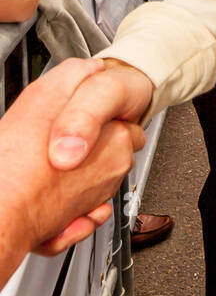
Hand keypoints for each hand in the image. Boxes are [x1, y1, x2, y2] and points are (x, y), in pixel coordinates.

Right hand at [0, 59, 145, 287]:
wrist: (0, 215)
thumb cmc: (18, 164)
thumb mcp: (44, 98)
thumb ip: (73, 76)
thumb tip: (91, 68)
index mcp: (115, 139)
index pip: (124, 123)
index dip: (97, 118)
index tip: (77, 118)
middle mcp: (111, 173)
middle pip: (110, 154)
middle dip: (91, 148)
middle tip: (58, 140)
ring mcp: (94, 202)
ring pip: (91, 183)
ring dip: (76, 175)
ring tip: (46, 167)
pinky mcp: (73, 228)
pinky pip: (76, 215)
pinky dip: (67, 209)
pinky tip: (45, 196)